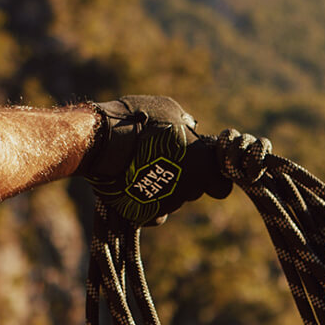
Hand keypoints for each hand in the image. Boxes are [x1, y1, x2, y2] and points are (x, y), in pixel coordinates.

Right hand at [77, 95, 232, 225]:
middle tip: (164, 161)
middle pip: (194, 190)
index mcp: (203, 164)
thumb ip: (185, 124)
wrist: (103, 141)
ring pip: (172, 200)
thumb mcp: (169, 110)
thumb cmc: (139, 120)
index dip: (212, 179)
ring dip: (164, 188)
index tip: (201, 169)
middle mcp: (190, 188)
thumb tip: (190, 128)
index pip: (221, 187)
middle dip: (184, 179)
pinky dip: (148, 204)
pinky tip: (136, 187)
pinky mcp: (146, 214)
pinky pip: (154, 213)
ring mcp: (168, 203)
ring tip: (143, 168)